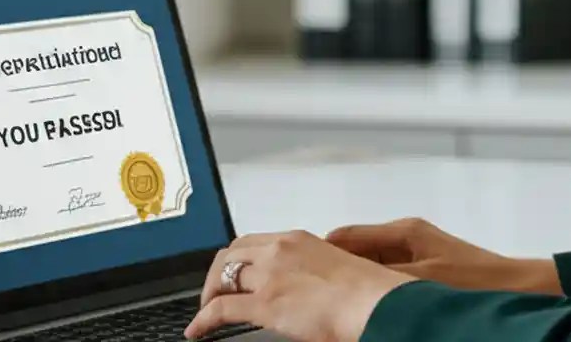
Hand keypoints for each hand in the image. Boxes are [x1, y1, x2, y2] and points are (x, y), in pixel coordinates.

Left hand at [186, 231, 414, 341]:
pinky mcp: (264, 303)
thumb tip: (300, 288)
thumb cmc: (366, 292)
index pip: (253, 242)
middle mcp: (279, 250)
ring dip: (209, 294)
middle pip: (231, 255)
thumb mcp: (333, 268)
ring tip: (206, 311)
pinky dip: (203, 320)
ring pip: (222, 277)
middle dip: (218, 274)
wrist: (372, 303)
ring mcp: (269, 275)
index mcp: (298, 240)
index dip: (237, 260)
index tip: (234, 274)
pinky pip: (220, 309)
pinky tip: (197, 331)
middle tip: (215, 293)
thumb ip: (310, 271)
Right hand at [326, 217, 561, 294]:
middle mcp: (406, 236)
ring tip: (332, 299)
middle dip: (329, 267)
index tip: (295, 268)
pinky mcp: (424, 266)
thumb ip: (380, 280)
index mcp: (403, 232)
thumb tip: (344, 280)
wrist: (519, 287)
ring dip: (351, 279)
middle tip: (306, 287)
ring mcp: (415, 251)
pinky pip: (384, 274)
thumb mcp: (421, 283)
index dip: (317, 253)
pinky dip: (370, 287)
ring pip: (367, 263)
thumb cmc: (477, 283)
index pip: (344, 237)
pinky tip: (364, 306)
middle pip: (352, 248)